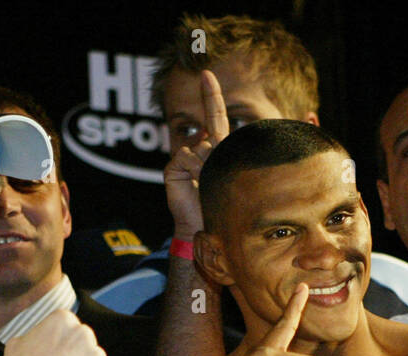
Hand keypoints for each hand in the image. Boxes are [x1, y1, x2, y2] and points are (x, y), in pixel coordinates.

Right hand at [164, 70, 229, 237]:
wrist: (205, 229)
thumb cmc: (226, 208)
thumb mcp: (234, 178)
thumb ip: (228, 156)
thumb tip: (209, 137)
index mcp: (216, 151)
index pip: (215, 118)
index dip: (211, 97)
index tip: (206, 75)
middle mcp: (199, 150)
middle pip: (209, 126)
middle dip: (211, 111)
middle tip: (210, 98)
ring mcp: (185, 158)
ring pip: (203, 147)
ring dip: (211, 164)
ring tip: (211, 184)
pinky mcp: (173, 167)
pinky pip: (187, 156)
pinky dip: (196, 168)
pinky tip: (198, 182)